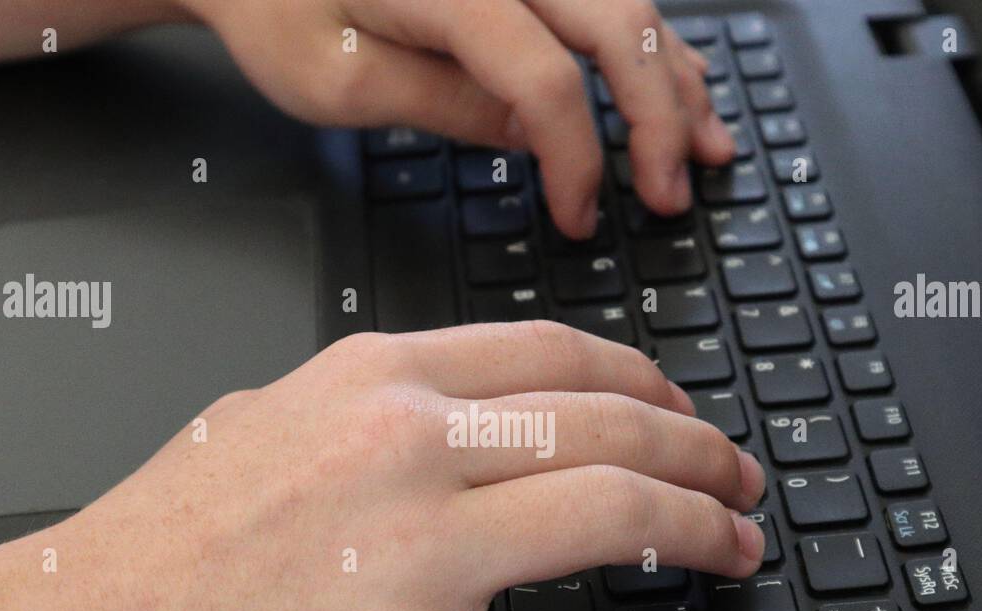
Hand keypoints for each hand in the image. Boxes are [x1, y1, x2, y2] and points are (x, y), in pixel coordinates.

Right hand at [48, 322, 764, 610]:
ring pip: (613, 521)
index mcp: (378, 381)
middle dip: (703, 454)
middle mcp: (410, 449)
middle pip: (613, 429)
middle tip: (739, 484)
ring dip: (702, 536)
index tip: (682, 413)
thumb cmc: (150, 541)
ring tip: (738, 554)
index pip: (560, 356)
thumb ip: (366, 404)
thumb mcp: (263, 419)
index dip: (650, 384)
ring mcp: (414, 559)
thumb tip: (449, 409)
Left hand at [182, 0, 733, 235]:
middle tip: (672, 195)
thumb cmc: (271, 5)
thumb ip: (445, 106)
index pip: (547, 80)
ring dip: (674, 77)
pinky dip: (647, 45)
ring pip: (628, 3)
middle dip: (658, 119)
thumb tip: (532, 140)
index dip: (576, 158)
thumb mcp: (337, 81)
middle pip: (618, 27)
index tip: (579, 217)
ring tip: (709, 145)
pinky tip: (676, 80)